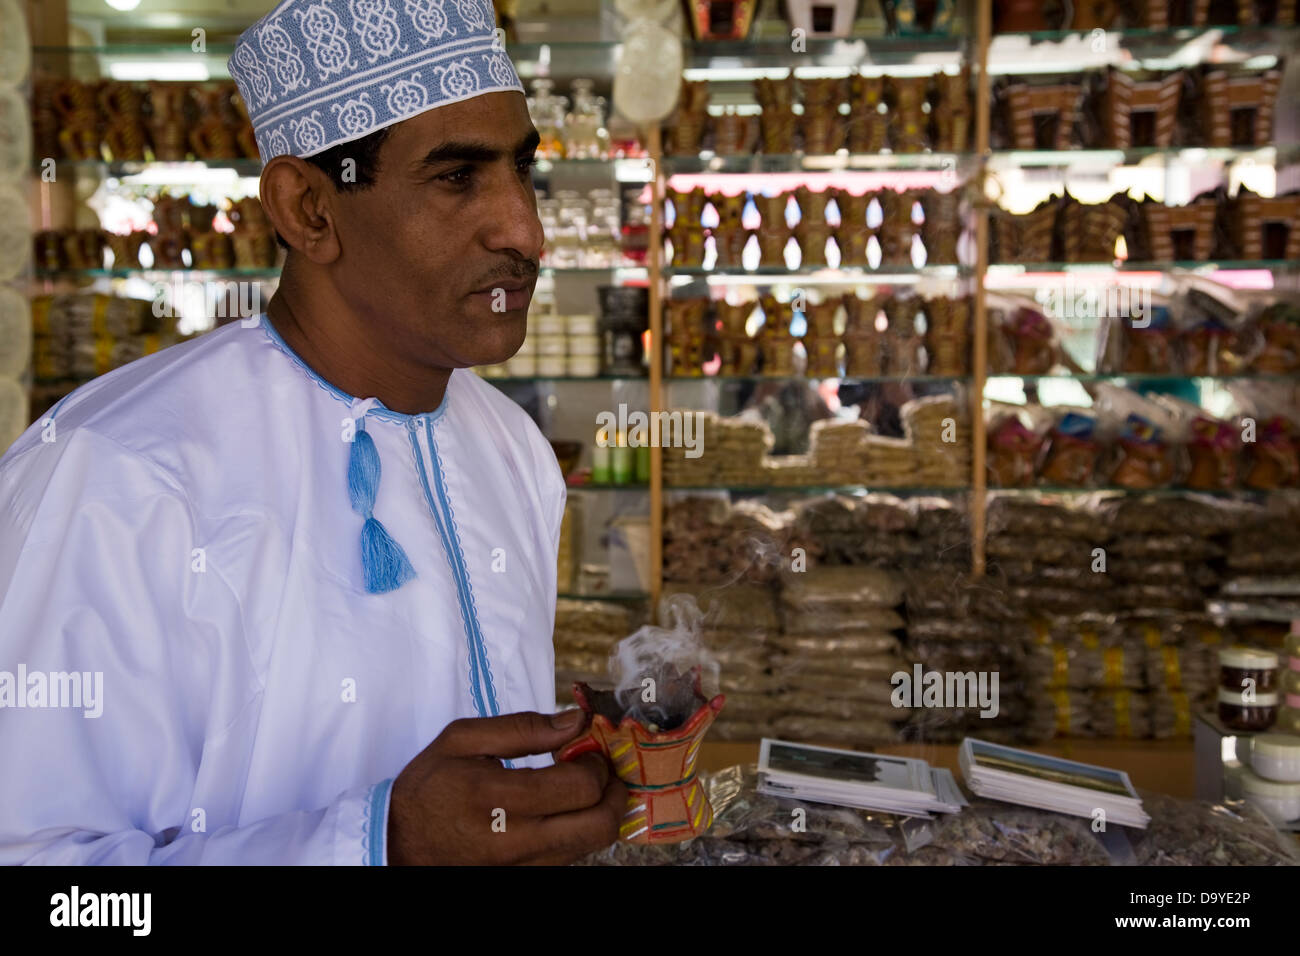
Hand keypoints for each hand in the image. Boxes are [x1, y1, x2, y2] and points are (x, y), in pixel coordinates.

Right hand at [386, 710, 625, 864]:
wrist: (398, 843)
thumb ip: (521, 727)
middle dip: (615, 792)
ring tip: (585, 787)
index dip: (597, 763)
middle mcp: (516, 840)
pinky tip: (567, 810)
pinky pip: (572, 857)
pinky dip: (582, 831)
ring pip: (592, 844)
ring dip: (602, 811)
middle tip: (603, 771)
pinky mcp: (525, 877)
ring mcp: (523, 866)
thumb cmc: (429, 787)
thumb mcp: (460, 740)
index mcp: (497, 797)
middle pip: (599, 825)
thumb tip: (575, 720)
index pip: (579, 787)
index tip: (587, 749)